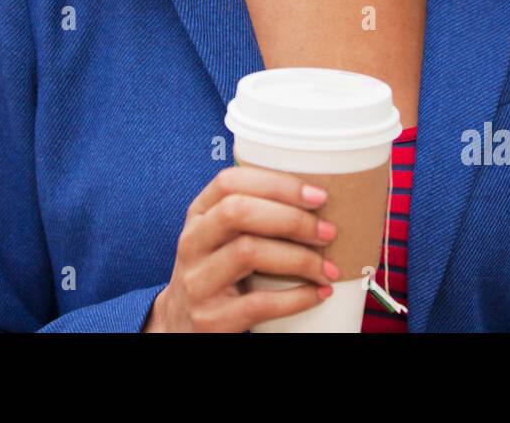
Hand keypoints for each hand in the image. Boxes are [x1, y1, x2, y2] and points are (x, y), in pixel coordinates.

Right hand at [142, 165, 337, 331]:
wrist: (180, 326)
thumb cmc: (216, 273)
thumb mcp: (219, 237)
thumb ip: (250, 215)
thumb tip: (316, 200)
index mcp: (198, 215)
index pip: (229, 182)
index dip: (276, 184)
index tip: (317, 195)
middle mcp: (192, 243)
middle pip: (238, 212)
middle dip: (291, 218)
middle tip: (327, 231)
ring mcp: (197, 282)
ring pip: (248, 252)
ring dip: (300, 258)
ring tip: (329, 268)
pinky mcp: (210, 318)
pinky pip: (259, 302)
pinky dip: (297, 297)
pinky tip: (319, 293)